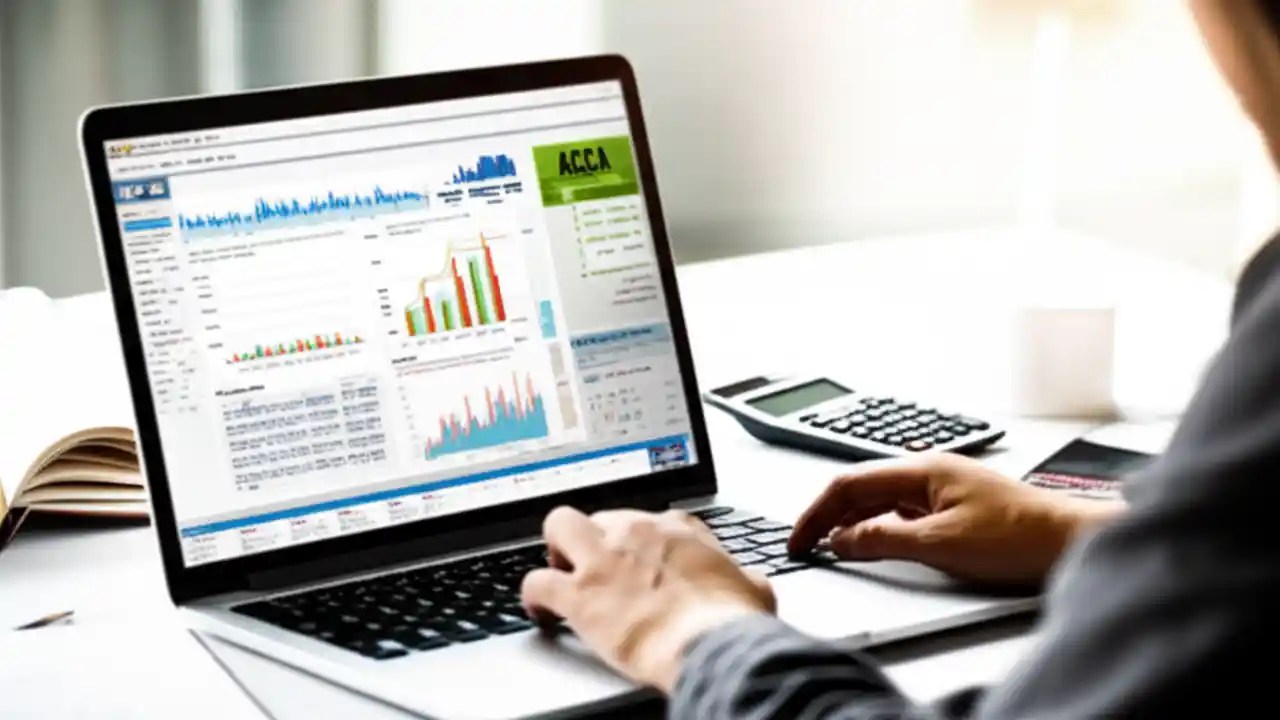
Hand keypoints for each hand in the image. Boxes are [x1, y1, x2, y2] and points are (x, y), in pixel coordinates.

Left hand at [521, 507, 774, 692]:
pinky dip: (533, 598)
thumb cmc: (733, 620)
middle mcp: (636, 531)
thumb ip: (740, 577)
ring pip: (558, 526)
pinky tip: (541, 613)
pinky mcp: (579, 594)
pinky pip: (535, 582)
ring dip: (556, 550)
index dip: (638, 542)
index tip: (637, 559)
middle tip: (598, 568)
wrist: (710, 644)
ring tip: (560, 574)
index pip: (646, 519)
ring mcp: (603, 559)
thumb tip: (747, 585)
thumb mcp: (752, 587)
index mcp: (677, 527)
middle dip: (595, 540)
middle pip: (599, 517)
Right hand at [788, 453, 1125, 585]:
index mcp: (923, 469)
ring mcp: (943, 489)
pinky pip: (902, 512)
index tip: (800, 537)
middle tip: (806, 544)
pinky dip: (878, 527)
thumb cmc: (1020, 536)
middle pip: (862, 489)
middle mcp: (930, 473)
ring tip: (831, 547)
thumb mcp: (940, 544)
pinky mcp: (955, 508)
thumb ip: (883, 539)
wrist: (1071, 541)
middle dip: (828, 515)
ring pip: (882, 501)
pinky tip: (874, 544)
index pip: (849, 483)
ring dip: (852, 522)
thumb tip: (843, 540)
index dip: (817, 512)